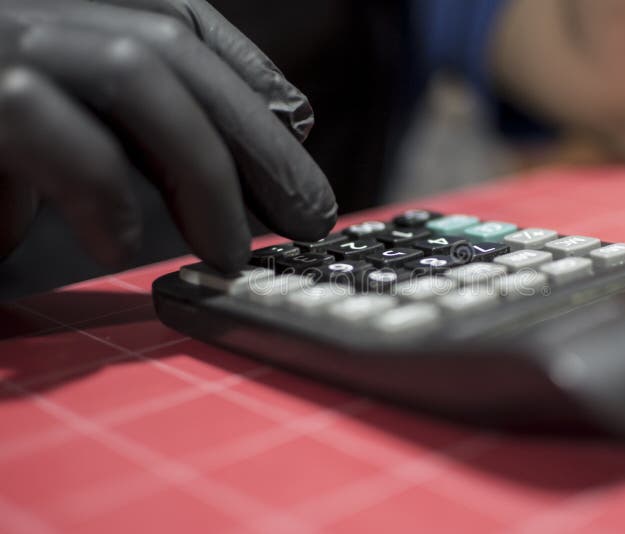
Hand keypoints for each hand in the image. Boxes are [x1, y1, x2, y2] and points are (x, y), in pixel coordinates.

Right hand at [0, 0, 337, 271]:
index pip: (176, 18)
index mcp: (59, 22)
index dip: (250, 70)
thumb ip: (117, 132)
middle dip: (257, 139)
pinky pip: (43, 122)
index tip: (303, 125)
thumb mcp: (39, 140)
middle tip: (309, 215)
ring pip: (135, 74)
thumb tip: (219, 160)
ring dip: (203, 171)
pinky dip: (100, 191)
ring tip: (228, 251)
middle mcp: (29, 13)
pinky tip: (120, 247)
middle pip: (174, 48)